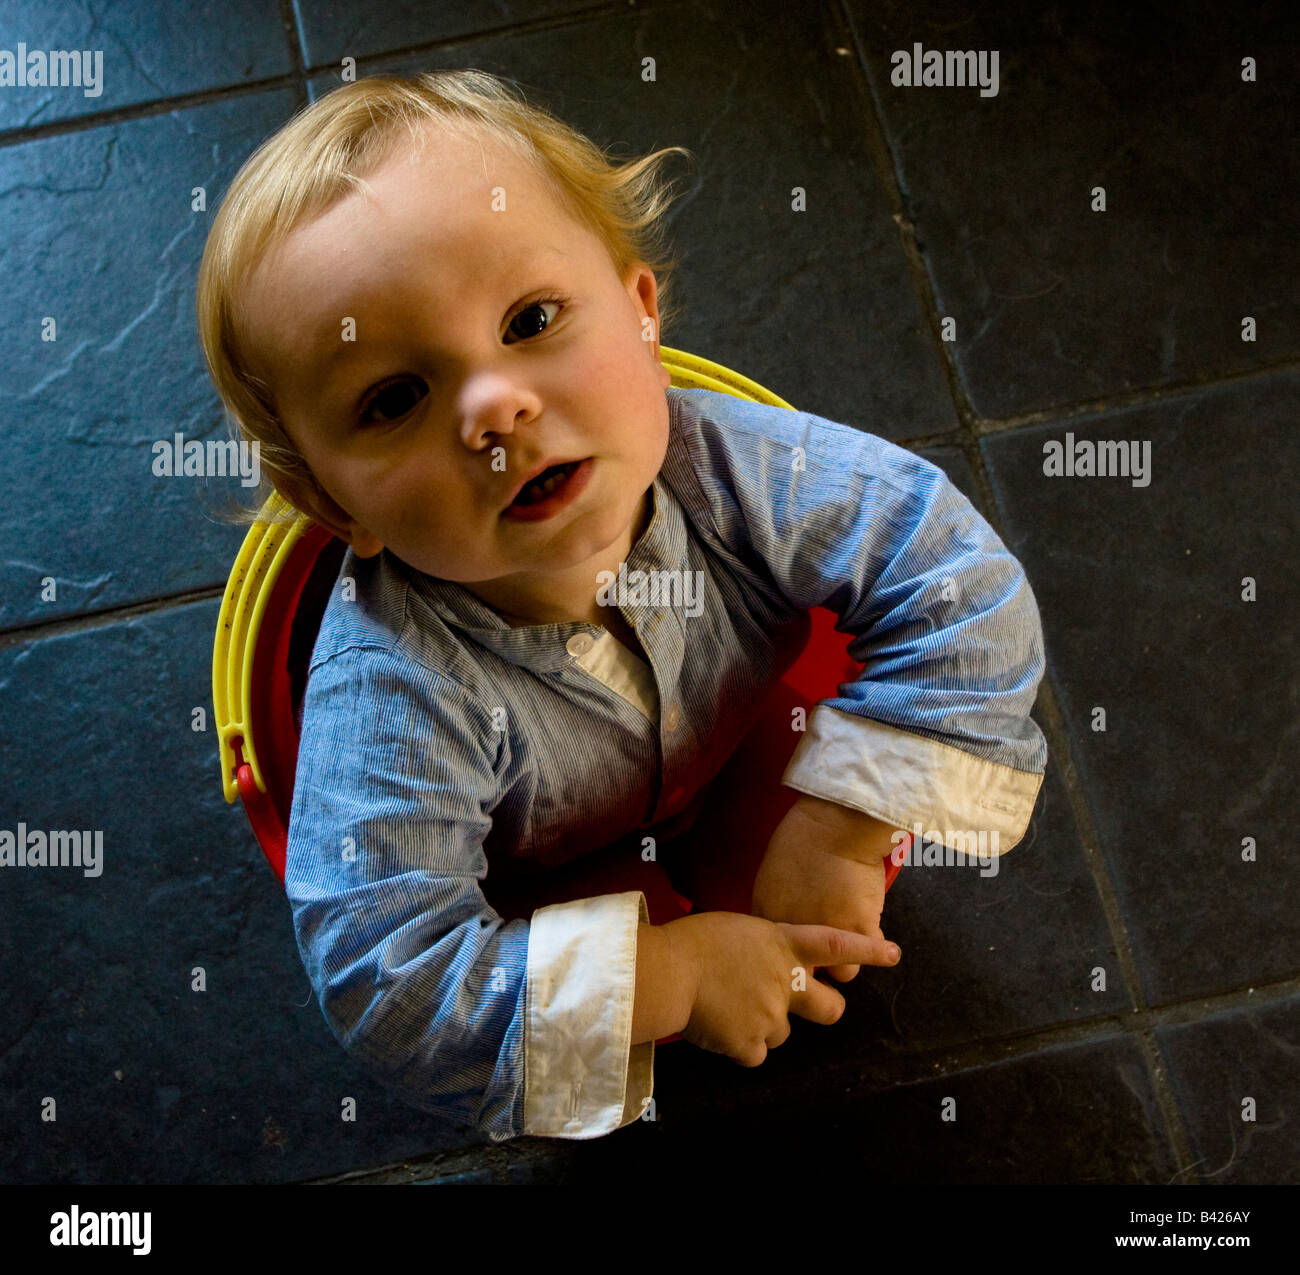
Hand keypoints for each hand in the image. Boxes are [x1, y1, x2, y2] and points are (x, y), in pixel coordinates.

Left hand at [751, 795, 900, 983]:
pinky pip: (870, 954)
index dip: (788, 953)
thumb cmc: (802, 837)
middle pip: (807, 972)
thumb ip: (773, 902)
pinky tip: (874, 933)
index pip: (773, 953)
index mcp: (769, 916)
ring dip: (848, 960)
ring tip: (852, 939)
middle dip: (817, 966)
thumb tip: (782, 920)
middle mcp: (795, 935)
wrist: (838, 826)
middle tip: (826, 952)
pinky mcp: (861, 933)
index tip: (798, 950)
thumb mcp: (771, 871)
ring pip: (843, 972)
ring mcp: (829, 937)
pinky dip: (875, 945)